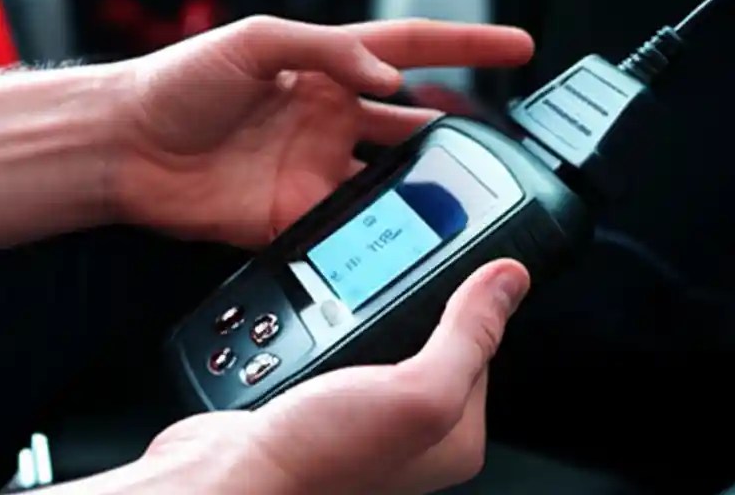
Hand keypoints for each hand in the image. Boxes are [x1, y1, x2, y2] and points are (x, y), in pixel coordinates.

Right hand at [48, 259, 530, 494]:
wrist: (224, 481)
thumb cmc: (318, 459)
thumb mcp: (415, 391)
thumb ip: (467, 336)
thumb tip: (510, 282)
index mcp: (453, 435)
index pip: (477, 345)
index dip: (463, 301)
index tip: (449, 260)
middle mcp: (409, 432)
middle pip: (421, 337)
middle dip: (396, 304)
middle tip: (377, 279)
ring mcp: (357, 418)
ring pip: (369, 338)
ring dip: (346, 313)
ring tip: (330, 303)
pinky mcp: (311, 405)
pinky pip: (324, 349)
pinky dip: (310, 330)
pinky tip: (300, 326)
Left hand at [111, 15, 532, 246]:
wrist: (124, 145)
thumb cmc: (176, 80)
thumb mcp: (254, 40)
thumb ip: (328, 51)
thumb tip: (388, 77)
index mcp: (325, 64)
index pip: (413, 49)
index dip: (468, 45)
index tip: (519, 46)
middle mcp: (329, 114)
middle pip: (415, 120)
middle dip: (462, 129)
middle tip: (507, 142)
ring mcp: (315, 166)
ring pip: (392, 177)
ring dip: (427, 184)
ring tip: (469, 193)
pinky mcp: (294, 213)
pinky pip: (350, 224)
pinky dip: (377, 230)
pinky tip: (403, 233)